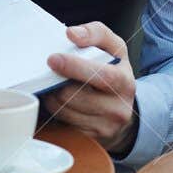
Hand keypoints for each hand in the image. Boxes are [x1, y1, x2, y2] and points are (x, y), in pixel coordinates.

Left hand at [41, 23, 137, 154]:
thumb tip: (72, 34)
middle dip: (56, 82)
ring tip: (54, 85)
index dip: (75, 67)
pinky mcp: (91, 139)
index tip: (53, 59)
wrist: (123, 110)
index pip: (101, 75)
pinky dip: (55, 110)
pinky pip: (63, 123)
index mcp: (125, 82)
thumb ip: (95, 33)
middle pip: (74, 95)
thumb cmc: (113, 72)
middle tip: (48, 71)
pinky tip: (59, 100)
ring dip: (52, 95)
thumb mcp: (113, 47)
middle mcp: (118, 108)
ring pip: (64, 110)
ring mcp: (105, 127)